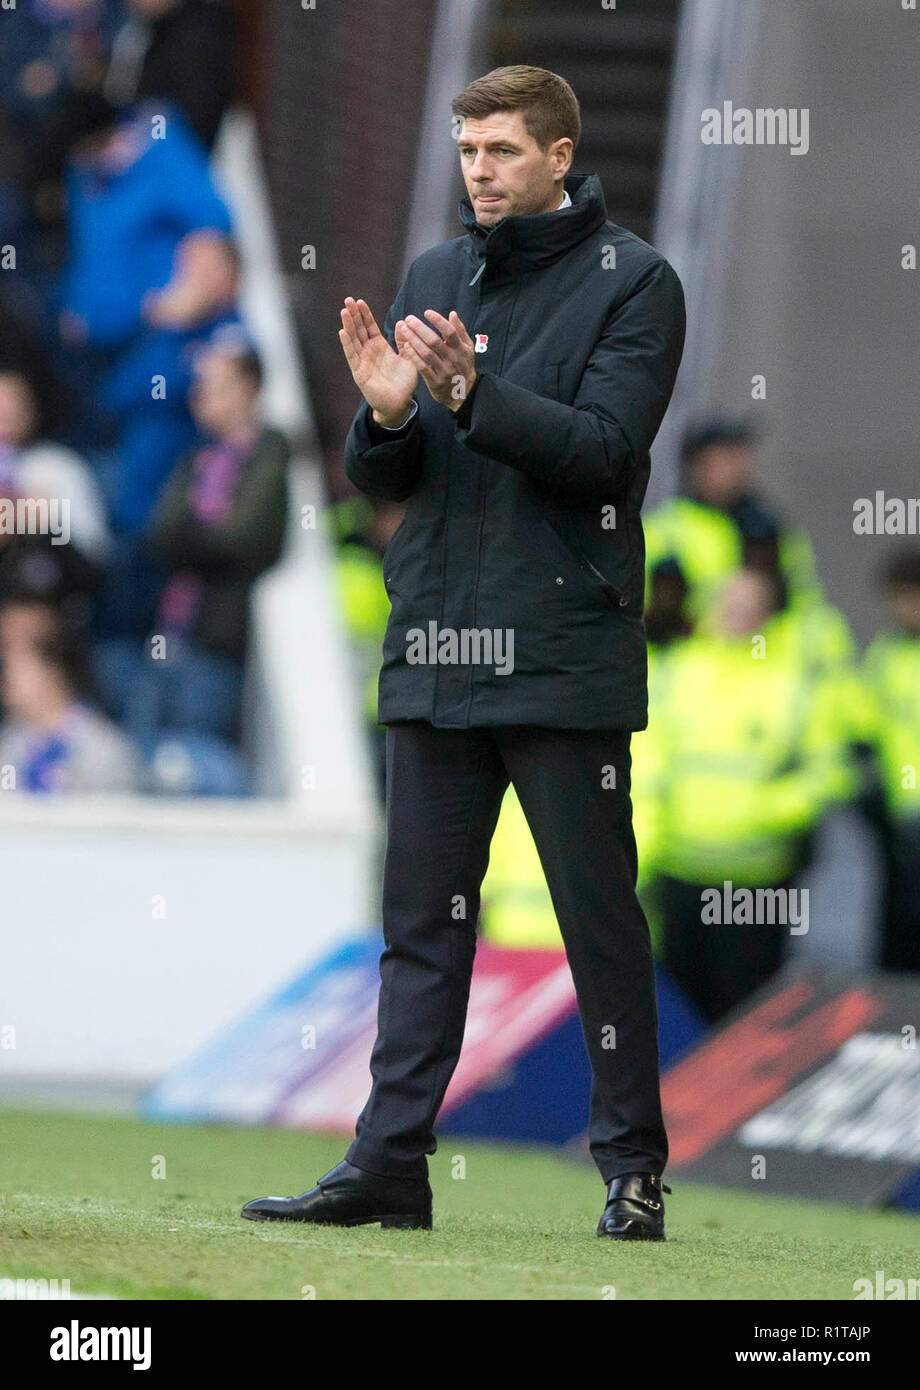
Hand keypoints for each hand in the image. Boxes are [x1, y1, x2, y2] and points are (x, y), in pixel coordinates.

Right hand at [339, 297, 417, 426]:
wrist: (399, 404)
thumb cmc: (404, 384)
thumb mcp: (409, 359)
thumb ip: (405, 342)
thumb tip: (402, 323)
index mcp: (380, 347)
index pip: (370, 327)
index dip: (365, 314)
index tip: (360, 301)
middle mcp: (369, 352)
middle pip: (359, 330)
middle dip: (354, 315)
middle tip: (348, 299)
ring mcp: (362, 362)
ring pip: (354, 340)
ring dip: (348, 325)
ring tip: (344, 311)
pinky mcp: (359, 372)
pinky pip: (352, 356)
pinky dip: (347, 344)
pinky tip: (343, 332)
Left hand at [395, 311, 476, 411]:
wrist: (465, 393)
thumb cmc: (464, 366)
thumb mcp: (467, 349)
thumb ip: (460, 331)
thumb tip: (453, 314)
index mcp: (460, 349)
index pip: (450, 332)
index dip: (438, 321)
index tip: (427, 312)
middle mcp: (452, 359)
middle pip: (434, 341)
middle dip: (419, 328)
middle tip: (409, 319)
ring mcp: (443, 371)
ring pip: (426, 353)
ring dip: (413, 339)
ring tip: (404, 329)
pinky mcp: (435, 381)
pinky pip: (422, 367)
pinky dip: (414, 356)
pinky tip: (406, 346)